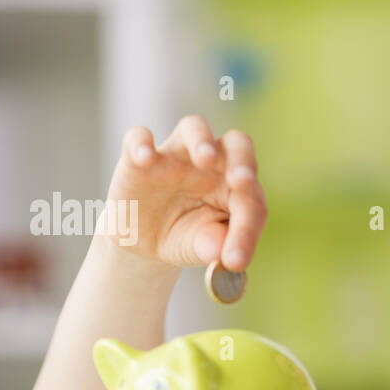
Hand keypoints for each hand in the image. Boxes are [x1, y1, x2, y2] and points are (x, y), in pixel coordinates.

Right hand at [97, 115, 267, 271]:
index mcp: (236, 187)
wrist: (144, 241)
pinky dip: (141, 143)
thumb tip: (224, 255)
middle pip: (237, 143)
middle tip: (241, 181)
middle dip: (242, 158)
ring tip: (205, 159)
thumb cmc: (186, 238)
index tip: (236, 261)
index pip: (251, 198)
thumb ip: (213, 246)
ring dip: (202, 140)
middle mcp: (213, 164)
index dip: (247, 229)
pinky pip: (139, 138)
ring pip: (194, 127)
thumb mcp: (200, 247)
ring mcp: (177, 155)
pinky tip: (145, 158)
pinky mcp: (139, 158)